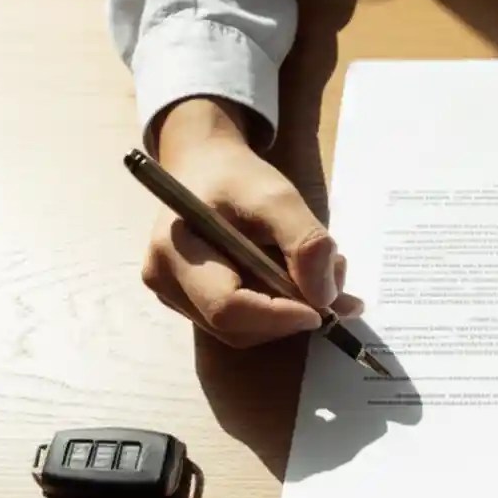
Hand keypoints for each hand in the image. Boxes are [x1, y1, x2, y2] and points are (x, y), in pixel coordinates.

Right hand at [140, 97, 361, 347]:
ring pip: (244, 331)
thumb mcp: (278, 195)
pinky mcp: (194, 303)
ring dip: (288, 313)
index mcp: (175, 252)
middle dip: (290, 313)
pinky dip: (277, 310)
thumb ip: (306, 241)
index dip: (279, 316)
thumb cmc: (236, 176)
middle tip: (332, 280)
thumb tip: (324, 297)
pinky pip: (242, 323)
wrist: (206, 166)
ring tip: (318, 273)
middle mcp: (166, 282)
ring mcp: (176, 297)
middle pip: (237, 326)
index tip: (324, 307)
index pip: (227, 307)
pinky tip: (297, 281)